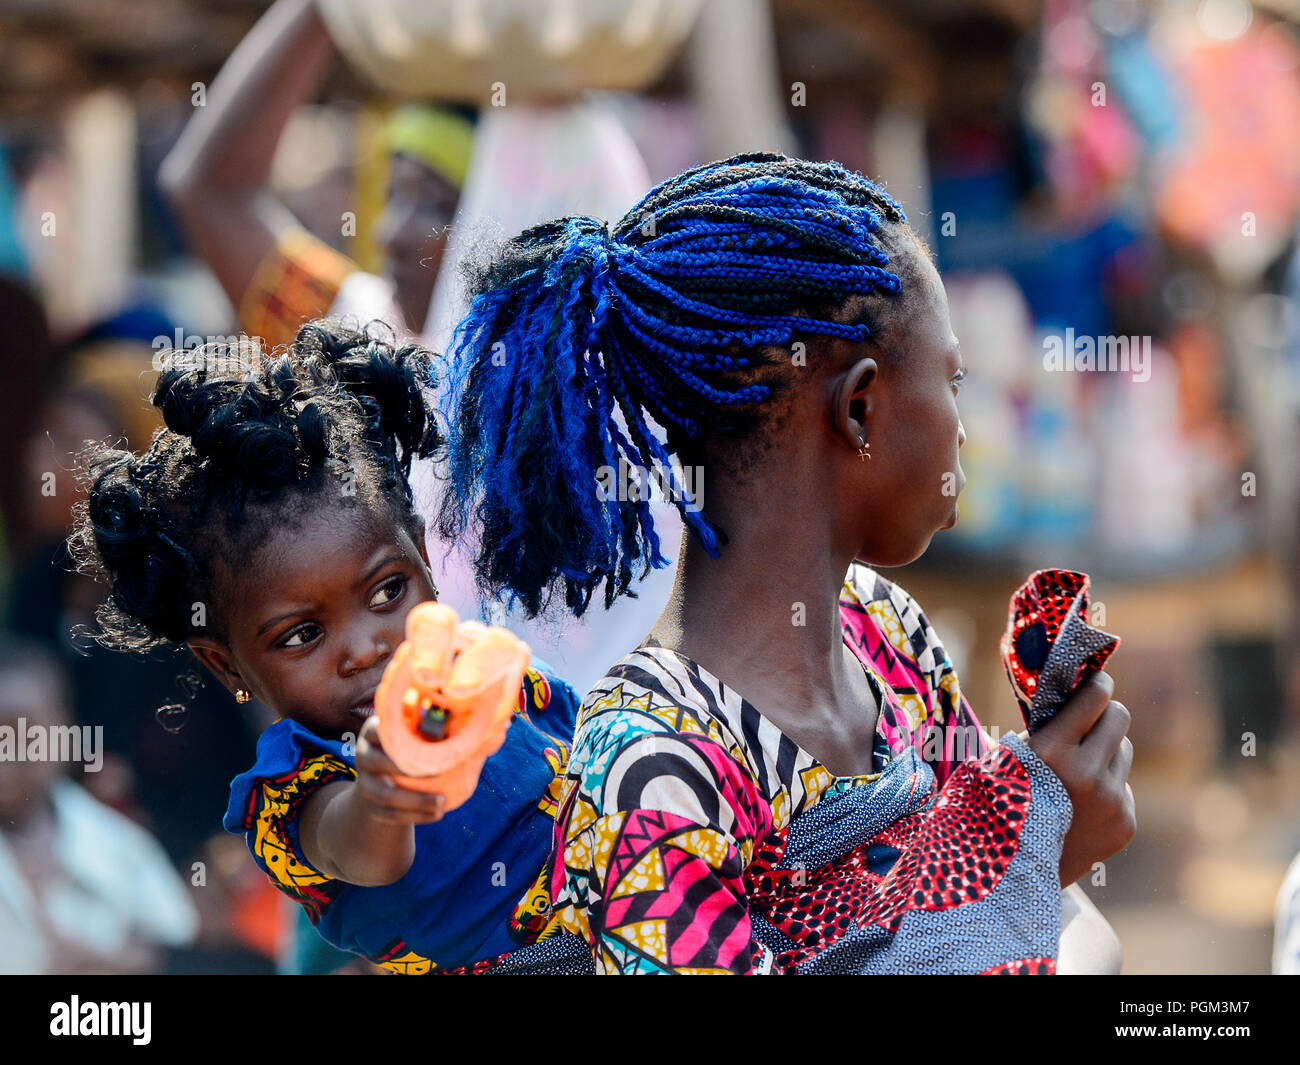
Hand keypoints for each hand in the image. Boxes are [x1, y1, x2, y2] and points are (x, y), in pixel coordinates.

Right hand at [352, 716, 446, 824]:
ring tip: (443, 803)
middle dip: (411, 769)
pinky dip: (415, 816)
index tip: (425, 740)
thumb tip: (473, 725)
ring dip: (416, 801)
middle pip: (380, 764)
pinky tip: (437, 815)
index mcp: (373, 732)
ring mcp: (363, 783)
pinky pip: (390, 815)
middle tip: (442, 771)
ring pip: (385, 795)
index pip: (377, 728)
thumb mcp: (410, 734)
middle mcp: (362, 755)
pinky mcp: (369, 806)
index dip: (399, 735)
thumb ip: (429, 728)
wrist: (380, 778)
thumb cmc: (407, 748)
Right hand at [1024, 671, 1135, 887]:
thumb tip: (1067, 689)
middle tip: (1089, 719)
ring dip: (1105, 752)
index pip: (1095, 697)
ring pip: (1123, 751)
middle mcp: (1087, 775)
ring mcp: (1111, 802)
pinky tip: (1081, 807)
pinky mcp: (1125, 823)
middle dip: (1104, 714)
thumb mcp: (1007, 758)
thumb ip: (1040, 728)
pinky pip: (1122, 786)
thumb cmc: (999, 802)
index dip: (1097, 683)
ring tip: (1078, 771)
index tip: (1095, 680)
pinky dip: (1105, 788)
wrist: (1012, 872)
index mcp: (1052, 752)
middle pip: (1119, 718)